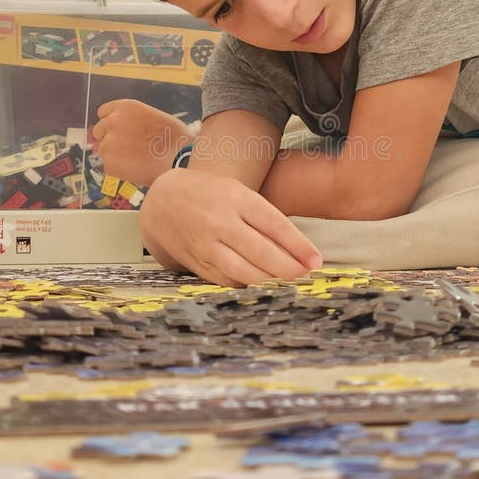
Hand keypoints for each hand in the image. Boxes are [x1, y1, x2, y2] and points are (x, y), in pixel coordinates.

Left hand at [92, 99, 191, 186]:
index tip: (119, 131)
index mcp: (124, 107)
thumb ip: (133, 119)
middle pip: (99, 131)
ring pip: (104, 150)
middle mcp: (112, 122)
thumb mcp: (153, 115)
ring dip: (116, 155)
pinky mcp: (109, 164)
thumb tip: (126, 127)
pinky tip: (137, 168)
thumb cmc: (174, 137)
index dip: (112, 123)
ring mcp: (109, 144)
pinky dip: (120, 169)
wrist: (180, 158)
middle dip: (111, 138)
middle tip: (129, 148)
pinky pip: (109, 166)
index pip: (103, 113)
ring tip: (137, 159)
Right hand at [140, 168, 322, 286]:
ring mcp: (206, 244)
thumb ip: (262, 217)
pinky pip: (226, 280)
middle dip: (289, 268)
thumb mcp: (237, 192)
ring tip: (288, 284)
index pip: (275, 224)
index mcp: (236, 198)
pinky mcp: (196, 262)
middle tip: (307, 276)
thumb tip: (296, 248)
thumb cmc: (210, 193)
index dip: (299, 246)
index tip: (316, 260)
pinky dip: (246, 285)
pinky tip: (261, 286)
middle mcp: (220, 221)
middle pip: (261, 252)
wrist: (162, 200)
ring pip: (243, 271)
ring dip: (270, 281)